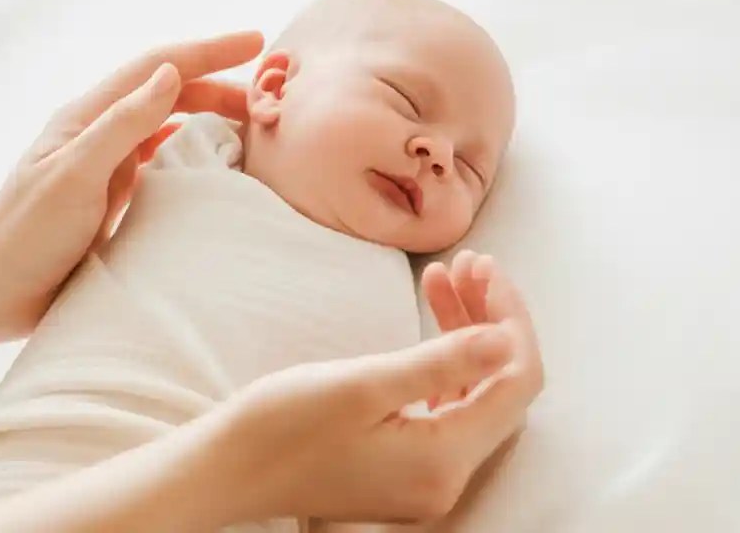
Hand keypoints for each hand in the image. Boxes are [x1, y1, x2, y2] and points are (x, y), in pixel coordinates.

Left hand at [0, 31, 260, 332]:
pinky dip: (198, 152)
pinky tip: (217, 162)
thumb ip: (123, 124)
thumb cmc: (26, 233)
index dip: (210, 51)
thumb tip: (171, 74)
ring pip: (171, 124)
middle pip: (170, 92)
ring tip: (254, 122)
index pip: (159, 67)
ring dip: (212, 115)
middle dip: (221, 84)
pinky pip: (166, 160)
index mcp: (88, 116)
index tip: (258, 41)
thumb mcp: (74, 174)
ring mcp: (108, 164)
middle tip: (270, 97)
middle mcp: (101, 132)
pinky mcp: (115, 196)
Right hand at [209, 258, 542, 523]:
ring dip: (468, 333)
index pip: (516, 381)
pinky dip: (443, 360)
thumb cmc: (280, 427)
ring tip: (444, 275)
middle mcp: (446, 478)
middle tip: (467, 262)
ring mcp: (426, 477)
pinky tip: (427, 318)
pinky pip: (445, 407)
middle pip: (501, 387)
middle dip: (491, 318)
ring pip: (473, 392)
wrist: (223, 471)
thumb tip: (508, 339)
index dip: (512, 318)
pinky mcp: (405, 468)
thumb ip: (442, 361)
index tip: (486, 267)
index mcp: (444, 461)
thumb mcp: (365, 383)